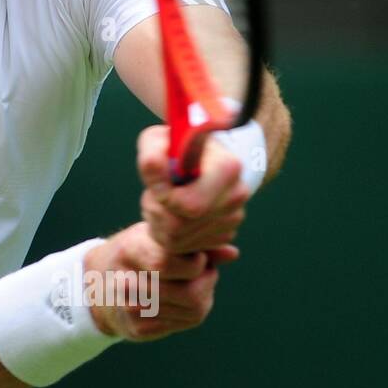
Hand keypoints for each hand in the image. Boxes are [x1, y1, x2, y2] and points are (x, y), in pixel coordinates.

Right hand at [84, 222, 237, 341]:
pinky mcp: (137, 330)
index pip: (170, 263)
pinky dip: (188, 312)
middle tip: (202, 273)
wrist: (98, 285)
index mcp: (130, 251)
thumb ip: (195, 244)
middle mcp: (125, 282)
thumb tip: (233, 254)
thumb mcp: (158, 237)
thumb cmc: (138, 253)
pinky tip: (178, 300)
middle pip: (191, 295)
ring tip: (191, 284)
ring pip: (192, 312)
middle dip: (206, 284)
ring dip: (201, 298)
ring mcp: (130, 310)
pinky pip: (181, 324)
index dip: (196, 263)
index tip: (198, 257)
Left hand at [137, 125, 249, 255]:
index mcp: (228, 168)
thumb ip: (151, 151)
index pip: (189, 205)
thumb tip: (153, 165)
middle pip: (179, 226)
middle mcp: (236, 196)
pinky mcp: (224, 234)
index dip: (163, 199)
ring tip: (163, 200)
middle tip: (154, 194)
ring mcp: (233, 218)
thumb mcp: (158, 139)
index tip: (155, 187)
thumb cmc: (175, 148)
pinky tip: (174, 212)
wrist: (197, 159)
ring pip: (178, 240)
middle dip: (157, 212)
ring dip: (160, 222)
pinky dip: (171, 233)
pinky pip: (186, 248)